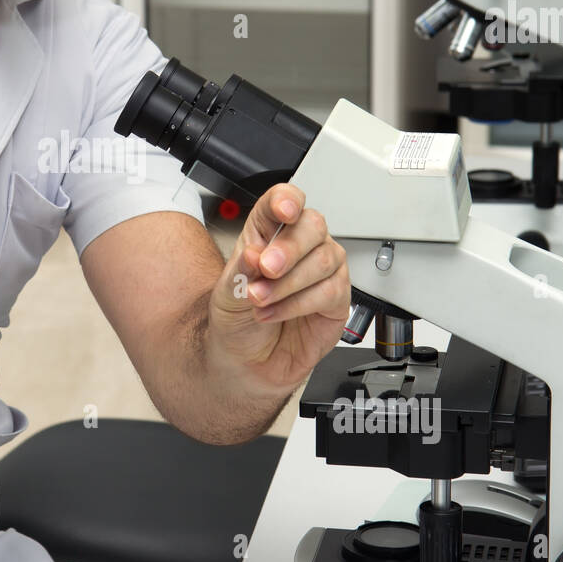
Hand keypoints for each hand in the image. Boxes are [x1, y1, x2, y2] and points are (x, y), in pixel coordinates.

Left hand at [207, 184, 349, 395]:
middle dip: (289, 247)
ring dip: (289, 283)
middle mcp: (299, 248)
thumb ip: (241, 270)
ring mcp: (321, 272)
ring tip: (261, 301)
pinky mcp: (336, 300)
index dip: (287, 200)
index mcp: (269, 234)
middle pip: (312, 225)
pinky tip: (276, 313)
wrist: (243, 360)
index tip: (283, 211)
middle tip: (266, 269)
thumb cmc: (236, 320)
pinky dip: (299, 304)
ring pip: (324, 259)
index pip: (283, 202)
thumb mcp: (226, 293)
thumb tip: (255, 253)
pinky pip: (331, 291)